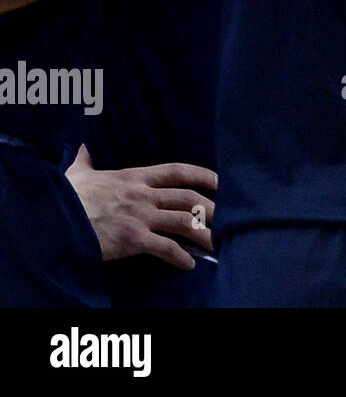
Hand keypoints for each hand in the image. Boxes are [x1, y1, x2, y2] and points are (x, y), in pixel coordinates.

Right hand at [65, 144, 216, 269]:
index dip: (202, 175)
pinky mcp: (134, 240)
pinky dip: (180, 257)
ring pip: (184, 222)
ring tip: (216, 242)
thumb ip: (85, 161)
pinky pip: (165, 248)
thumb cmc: (66, 199)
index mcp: (134, 177)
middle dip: (211, 207)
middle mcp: (143, 195)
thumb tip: (82, 146)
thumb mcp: (78, 174)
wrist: (54, 222)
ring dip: (204, 232)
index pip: (177, 171)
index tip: (219, 181)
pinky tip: (188, 264)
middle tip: (227, 215)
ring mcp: (141, 217)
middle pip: (188, 198)